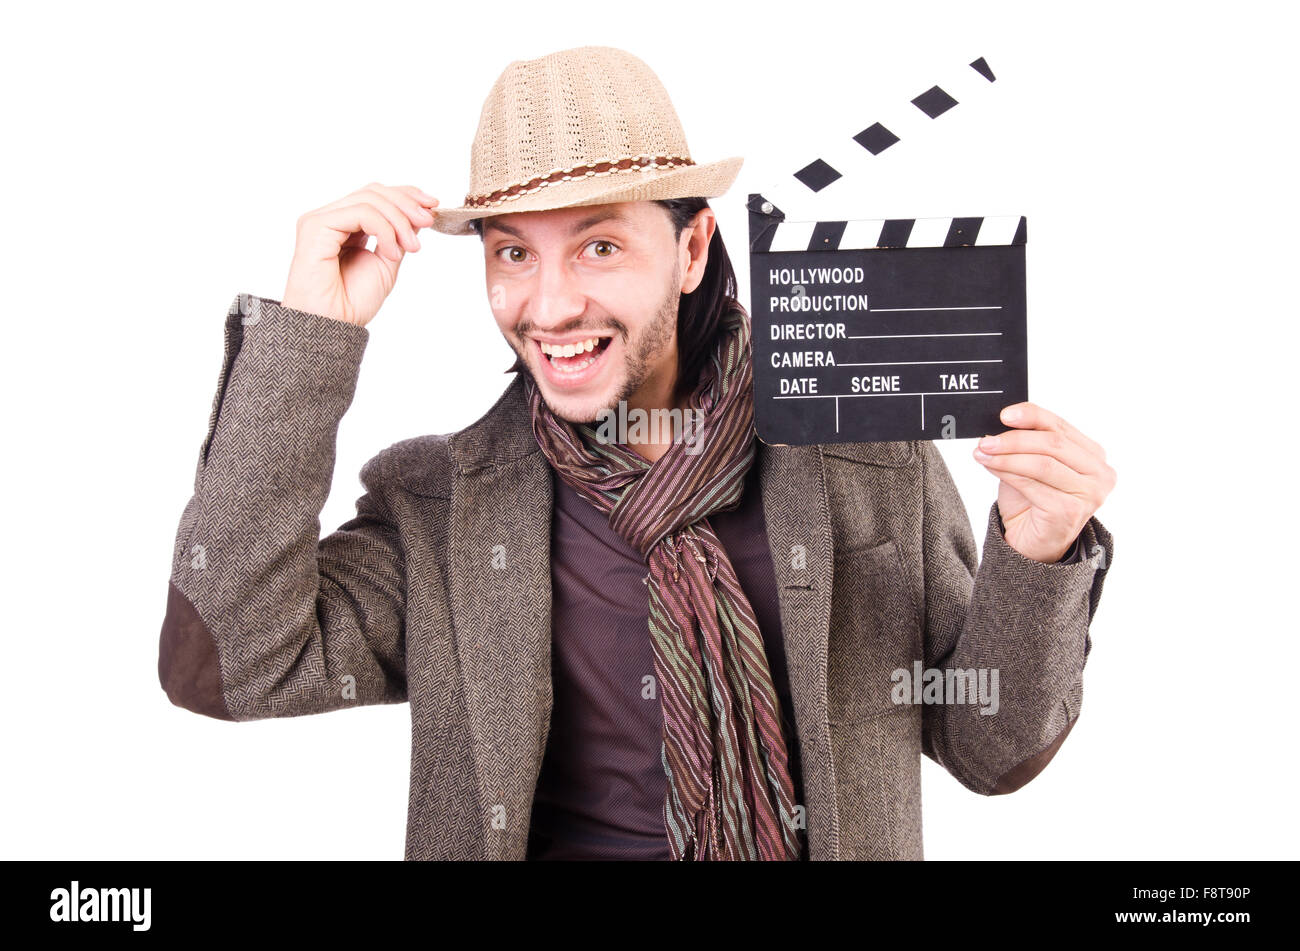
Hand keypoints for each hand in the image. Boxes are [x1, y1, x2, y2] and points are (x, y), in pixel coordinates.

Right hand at [281, 182, 439, 326]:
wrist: (333, 326)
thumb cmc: (352, 303)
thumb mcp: (387, 263)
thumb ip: (399, 236)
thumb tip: (418, 213)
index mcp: (346, 226)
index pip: (376, 196)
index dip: (406, 195)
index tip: (433, 206)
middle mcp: (331, 219)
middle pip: (373, 192)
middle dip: (406, 203)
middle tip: (428, 220)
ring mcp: (321, 220)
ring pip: (369, 199)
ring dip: (399, 220)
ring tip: (412, 247)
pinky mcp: (315, 226)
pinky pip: (360, 213)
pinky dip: (384, 229)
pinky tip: (392, 252)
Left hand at [971, 402, 1115, 562]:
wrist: (1032, 544)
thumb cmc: (1033, 502)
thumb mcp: (1031, 465)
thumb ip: (1027, 444)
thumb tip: (1002, 423)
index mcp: (1093, 455)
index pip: (1060, 426)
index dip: (1032, 416)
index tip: (1004, 414)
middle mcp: (1099, 473)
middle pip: (1053, 443)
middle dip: (1015, 439)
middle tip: (986, 439)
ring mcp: (1088, 494)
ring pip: (1042, 463)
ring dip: (1007, 456)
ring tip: (982, 452)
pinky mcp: (1070, 511)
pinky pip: (1032, 484)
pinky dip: (1007, 472)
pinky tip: (990, 466)